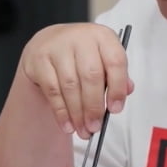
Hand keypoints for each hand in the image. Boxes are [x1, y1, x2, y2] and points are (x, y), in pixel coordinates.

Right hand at [19, 23, 133, 137]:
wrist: (51, 41)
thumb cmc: (83, 54)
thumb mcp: (104, 57)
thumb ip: (117, 75)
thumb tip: (127, 91)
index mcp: (103, 37)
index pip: (115, 61)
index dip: (118, 88)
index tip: (115, 109)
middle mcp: (81, 38)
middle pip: (91, 76)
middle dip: (94, 107)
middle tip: (96, 127)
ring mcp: (58, 47)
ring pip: (70, 86)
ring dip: (77, 113)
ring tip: (83, 130)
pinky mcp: (39, 59)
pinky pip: (52, 91)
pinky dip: (61, 112)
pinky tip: (68, 124)